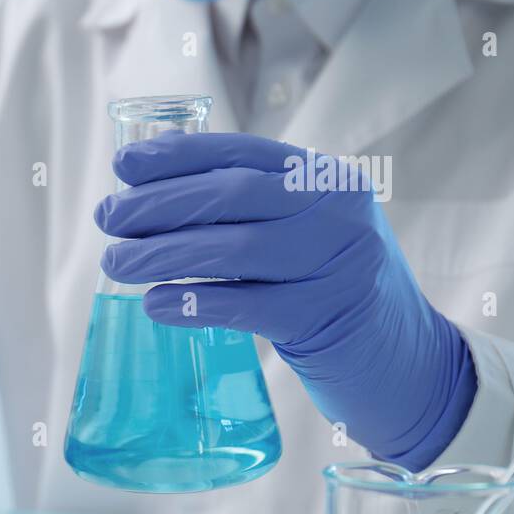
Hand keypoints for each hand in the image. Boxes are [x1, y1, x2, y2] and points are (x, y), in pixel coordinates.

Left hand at [95, 131, 476, 469]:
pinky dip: (191, 302)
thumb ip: (247, 203)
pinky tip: (153, 304)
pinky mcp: (325, 318)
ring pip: (232, 249)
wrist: (406, 360)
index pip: (241, 153)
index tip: (123, 167)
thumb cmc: (331, 288)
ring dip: (161, 254)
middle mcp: (338, 211)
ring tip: (114, 264)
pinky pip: (244, 306)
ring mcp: (336, 263)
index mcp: (327, 178)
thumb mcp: (304, 231)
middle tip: (107, 219)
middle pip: (231, 196)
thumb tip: (152, 175)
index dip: (177, 156)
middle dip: (156, 205)